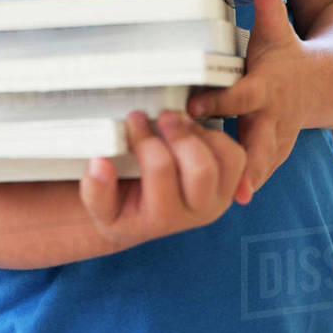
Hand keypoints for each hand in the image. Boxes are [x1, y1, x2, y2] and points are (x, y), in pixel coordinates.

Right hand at [79, 109, 246, 247]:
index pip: (161, 172)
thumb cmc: (120, 205)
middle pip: (202, 169)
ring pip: (227, 159)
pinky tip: (192, 127)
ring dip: (204, 133)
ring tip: (178, 119)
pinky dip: (218, 135)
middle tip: (162, 114)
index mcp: (162, 218)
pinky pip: (237, 154)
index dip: (146, 139)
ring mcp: (220, 198)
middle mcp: (197, 212)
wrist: (141, 217)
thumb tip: (99, 163)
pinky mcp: (231, 183)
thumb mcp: (99, 206)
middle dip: (181, 134)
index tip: (132, 118)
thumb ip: (95, 188)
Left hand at [187, 0, 310, 204]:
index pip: (240, 95)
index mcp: (267, 85)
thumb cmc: (288, 54)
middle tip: (226, 173)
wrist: (330, 82)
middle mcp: (273, 114)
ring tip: (233, 197)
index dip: (218, 99)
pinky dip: (251, 182)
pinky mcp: (277, 150)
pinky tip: (232, 200)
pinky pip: (263, 169)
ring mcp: (278, 136)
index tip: (193, 103)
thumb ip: (269, 6)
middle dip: (243, 155)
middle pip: (258, 137)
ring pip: (263, 160)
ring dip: (249, 177)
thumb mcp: (278, 30)